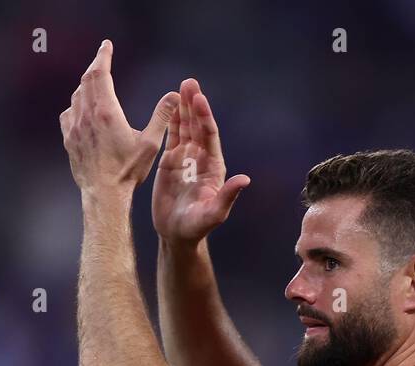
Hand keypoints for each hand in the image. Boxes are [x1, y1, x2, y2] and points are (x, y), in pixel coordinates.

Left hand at [60, 40, 178, 197]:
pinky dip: (76, 104)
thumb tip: (174, 95)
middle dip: (95, 66)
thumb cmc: (128, 171)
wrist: (104, 194)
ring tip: (95, 81)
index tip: (107, 45)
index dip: (103, 56)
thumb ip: (162, 116)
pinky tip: (81, 109)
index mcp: (107, 112)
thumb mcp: (151, 143)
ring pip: (76, 96)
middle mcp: (87, 116)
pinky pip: (68, 114)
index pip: (101, 73)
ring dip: (86, 85)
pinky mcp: (69, 140)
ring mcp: (74, 128)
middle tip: (102, 58)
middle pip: (86, 80)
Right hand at [152, 78, 250, 242]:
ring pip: (184, 128)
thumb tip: (245, 180)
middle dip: (193, 104)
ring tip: (181, 86)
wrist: (177, 234)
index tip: (199, 99)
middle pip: (197, 126)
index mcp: (213, 166)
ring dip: (183, 108)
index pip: (209, 135)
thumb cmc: (197, 227)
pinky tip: (169, 105)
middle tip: (189, 82)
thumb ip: (228, 196)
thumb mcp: (215, 213)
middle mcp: (200, 158)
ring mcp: (185, 159)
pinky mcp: (169, 162)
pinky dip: (170, 121)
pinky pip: (171, 137)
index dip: (205, 116)